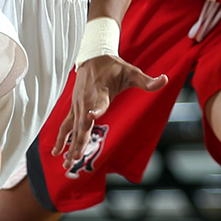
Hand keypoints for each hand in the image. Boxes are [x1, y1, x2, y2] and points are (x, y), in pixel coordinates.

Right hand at [52, 52, 165, 166]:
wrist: (92, 57)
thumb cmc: (113, 66)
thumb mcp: (131, 72)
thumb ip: (146, 80)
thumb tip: (164, 80)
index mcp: (100, 92)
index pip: (98, 104)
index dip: (95, 110)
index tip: (90, 116)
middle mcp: (86, 101)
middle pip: (82, 124)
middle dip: (78, 141)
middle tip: (75, 158)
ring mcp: (78, 106)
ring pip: (73, 129)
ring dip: (69, 146)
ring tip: (65, 163)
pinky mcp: (74, 109)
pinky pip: (66, 126)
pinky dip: (62, 139)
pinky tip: (57, 152)